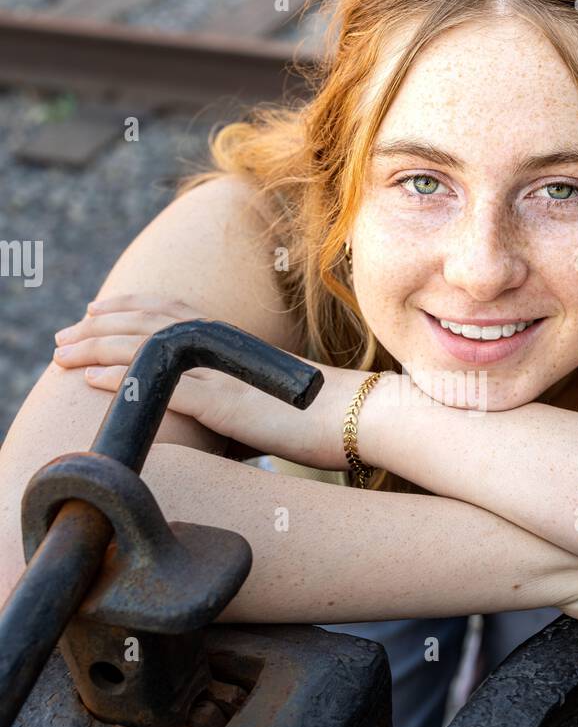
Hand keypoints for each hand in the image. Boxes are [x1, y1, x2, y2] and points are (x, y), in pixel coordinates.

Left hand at [52, 293, 366, 469]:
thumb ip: (251, 397)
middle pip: (150, 325)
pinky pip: (160, 383)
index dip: (132, 309)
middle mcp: (226, 351)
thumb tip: (238, 411)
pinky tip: (87, 377)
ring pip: (145, 349)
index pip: (176, 313)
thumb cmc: (335, 416)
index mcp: (239, 346)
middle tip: (63, 333)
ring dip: (95, 347)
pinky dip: (119, 376)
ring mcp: (223, 374)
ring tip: (60, 351)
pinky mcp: (224, 402)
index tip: (97, 311)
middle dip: (100, 326)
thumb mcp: (281, 399)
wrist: (368, 417)